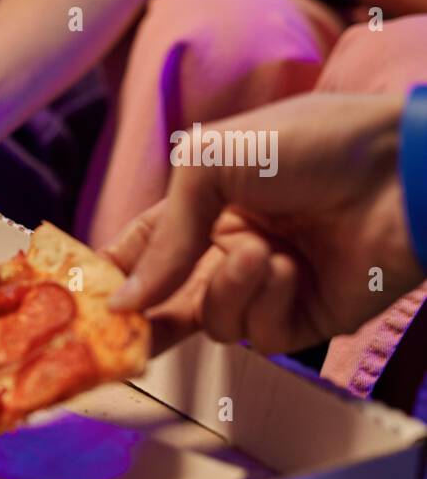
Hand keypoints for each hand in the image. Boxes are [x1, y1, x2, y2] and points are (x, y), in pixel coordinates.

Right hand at [104, 93, 422, 354]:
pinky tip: (293, 268)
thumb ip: (163, 237)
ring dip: (230, 287)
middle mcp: (230, 250)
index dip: (112, 274)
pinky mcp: (304, 318)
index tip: (84, 298)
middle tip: (119, 331)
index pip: (142, 251)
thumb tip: (122, 303)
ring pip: (212, 321)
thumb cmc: (311, 144)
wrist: (403, 169)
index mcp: (205, 208)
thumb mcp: (211, 162)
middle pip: (167, 302)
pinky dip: (270, 301)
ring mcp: (267, 287)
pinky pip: (259, 334)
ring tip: (264, 251)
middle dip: (144, 316)